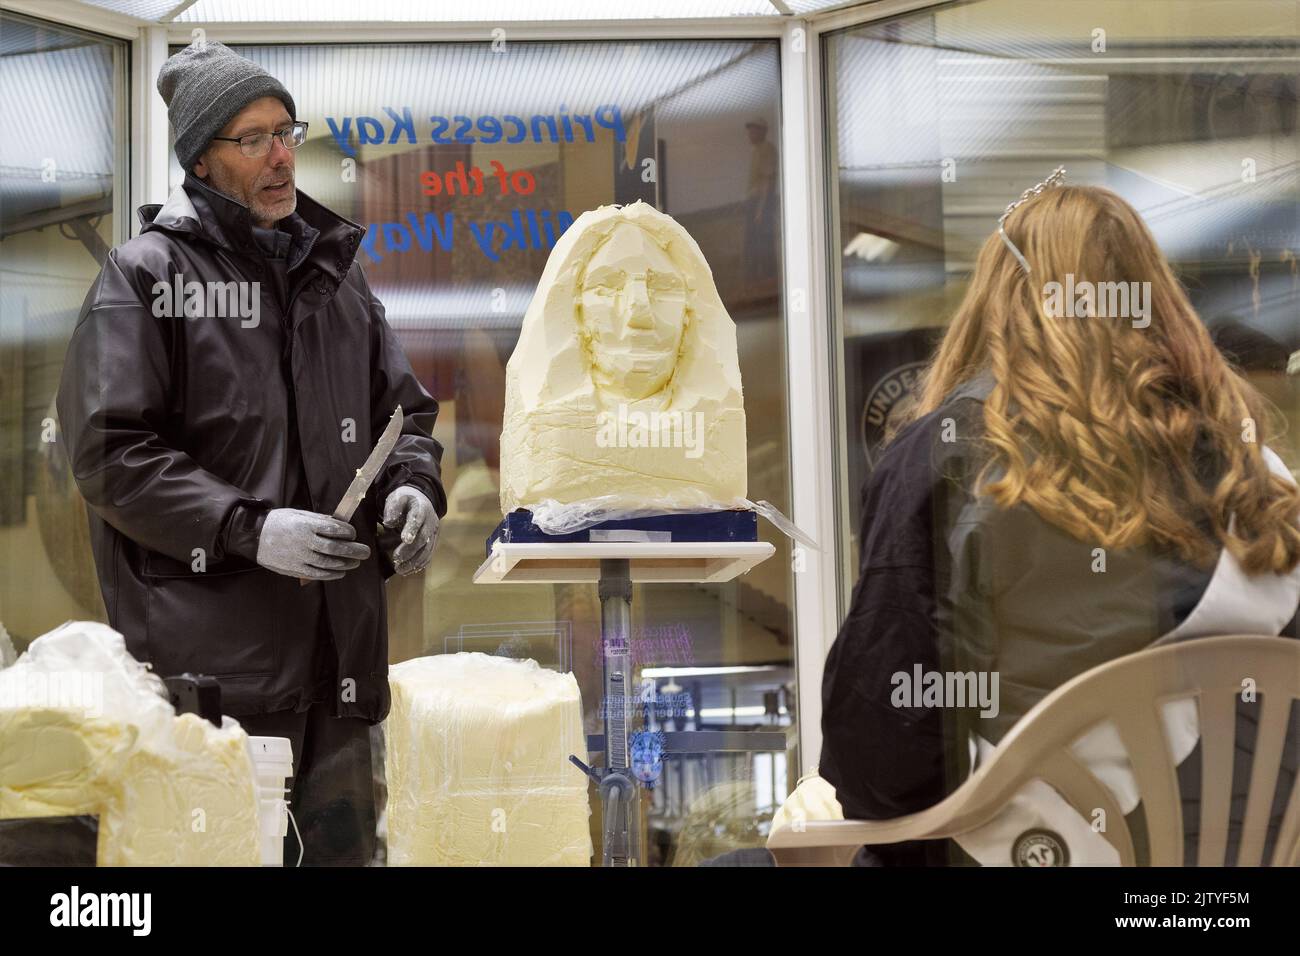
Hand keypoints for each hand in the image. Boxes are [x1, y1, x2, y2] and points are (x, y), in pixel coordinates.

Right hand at [255, 508, 369, 579]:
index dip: (348, 532)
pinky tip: (341, 572)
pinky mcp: (295, 569)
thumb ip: (319, 519)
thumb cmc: (278, 522)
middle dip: (354, 551)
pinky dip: (332, 574)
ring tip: (355, 562)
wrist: (254, 536)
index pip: (334, 529)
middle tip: (365, 552)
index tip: (353, 534)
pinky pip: (318, 574)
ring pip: (329, 563)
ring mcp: (300, 557)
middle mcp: (304, 541)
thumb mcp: (298, 513)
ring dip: (346, 564)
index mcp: (306, 524)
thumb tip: (339, 524)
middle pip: (335, 548)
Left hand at [382, 486, 438, 575]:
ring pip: (427, 550)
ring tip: (400, 570)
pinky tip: (408, 570)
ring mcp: (434, 533)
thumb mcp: (397, 498)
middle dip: (410, 551)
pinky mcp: (433, 542)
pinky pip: (429, 555)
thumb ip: (393, 508)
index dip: (412, 529)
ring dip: (414, 562)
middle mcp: (431, 522)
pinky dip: (419, 565)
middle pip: (423, 538)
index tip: (404, 539)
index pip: (418, 519)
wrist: (421, 500)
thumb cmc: (405, 500)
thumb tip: (388, 523)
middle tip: (396, 559)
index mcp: (422, 508)